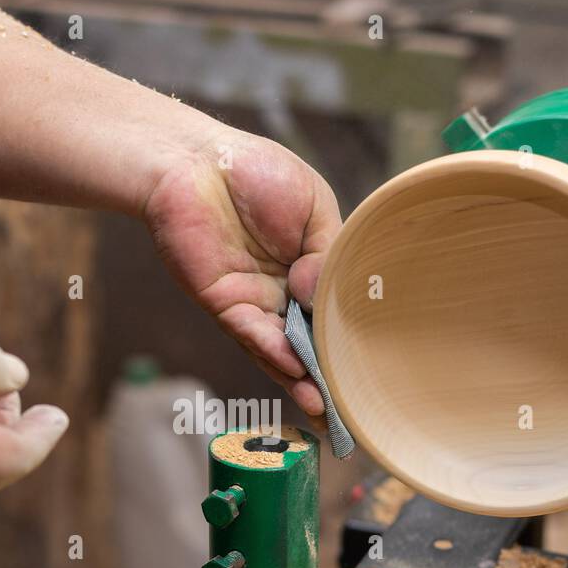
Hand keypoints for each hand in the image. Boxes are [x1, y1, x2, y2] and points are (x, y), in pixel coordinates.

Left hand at [141, 127, 340, 419]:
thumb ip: (327, 251)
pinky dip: (272, 351)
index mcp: (310, 268)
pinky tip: (294, 368)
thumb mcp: (315, 206)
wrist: (198, 161)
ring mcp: (254, 301)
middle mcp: (283, 292)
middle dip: (325, 374)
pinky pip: (251, 333)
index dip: (349, 338)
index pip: (334, 311)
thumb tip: (320, 295)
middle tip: (347, 406)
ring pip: (279, 348)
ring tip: (322, 403)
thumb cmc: (256, 172)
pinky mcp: (224, 303)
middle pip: (308, 340)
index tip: (369, 367)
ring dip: (299, 377)